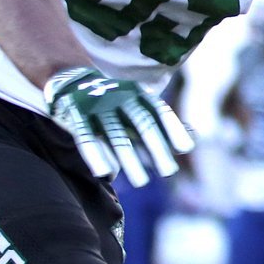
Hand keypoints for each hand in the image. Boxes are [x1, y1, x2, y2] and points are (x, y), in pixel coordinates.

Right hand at [44, 65, 194, 186]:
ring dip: (129, 159)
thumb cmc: (115, 102)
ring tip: (142, 182)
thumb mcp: (138, 107)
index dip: (172, 128)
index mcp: (137, 93)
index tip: (187, 149)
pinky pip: (86, 137)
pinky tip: (107, 175)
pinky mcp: (74, 114)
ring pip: (116, 135)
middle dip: (156, 148)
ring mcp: (96, 105)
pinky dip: (97, 156)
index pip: (159, 111)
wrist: (71, 81)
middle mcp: (119, 97)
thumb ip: (162, 124)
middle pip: (141, 124)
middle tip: (169, 172)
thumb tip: (192, 140)